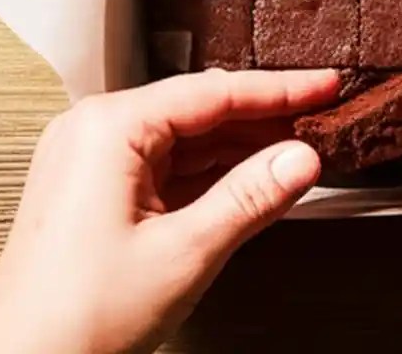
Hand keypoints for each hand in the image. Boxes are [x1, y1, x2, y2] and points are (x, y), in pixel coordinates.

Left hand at [0, 69, 337, 353]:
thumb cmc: (76, 318)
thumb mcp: (185, 252)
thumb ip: (250, 198)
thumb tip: (299, 158)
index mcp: (108, 129)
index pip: (212, 92)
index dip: (278, 89)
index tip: (325, 84)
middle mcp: (93, 134)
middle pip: (198, 110)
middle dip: (262, 117)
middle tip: (320, 117)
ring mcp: (91, 164)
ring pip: (185, 140)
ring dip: (240, 148)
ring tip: (296, 152)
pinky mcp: (94, 194)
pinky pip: (165, 168)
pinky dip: (211, 175)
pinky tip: (250, 183)